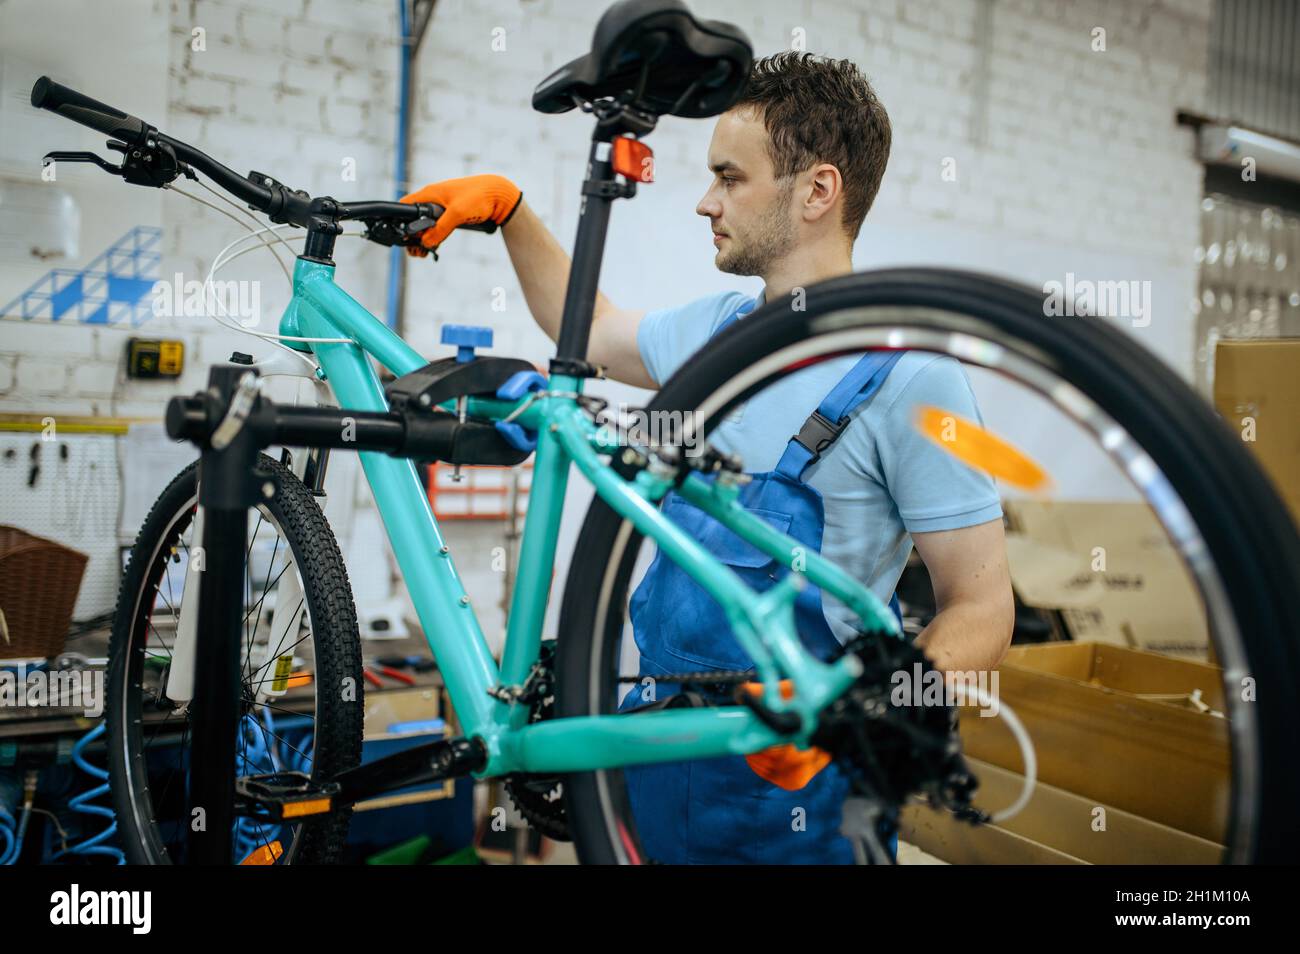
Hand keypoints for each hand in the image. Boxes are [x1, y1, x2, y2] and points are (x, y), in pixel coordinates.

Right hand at [400, 174, 521, 255]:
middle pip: (414, 218)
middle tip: (415, 252)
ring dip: (423, 238)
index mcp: (430, 193)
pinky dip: (434, 237)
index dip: (400, 221)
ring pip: (426, 224)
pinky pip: (438, 227)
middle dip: (412, 235)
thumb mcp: (458, 213)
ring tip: (422, 253)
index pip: (405, 205)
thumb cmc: (479, 197)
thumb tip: (425, 242)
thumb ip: (440, 228)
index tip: (403, 238)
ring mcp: (443, 207)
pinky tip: (433, 248)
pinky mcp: (452, 215)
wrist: (501, 195)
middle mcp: (434, 199)